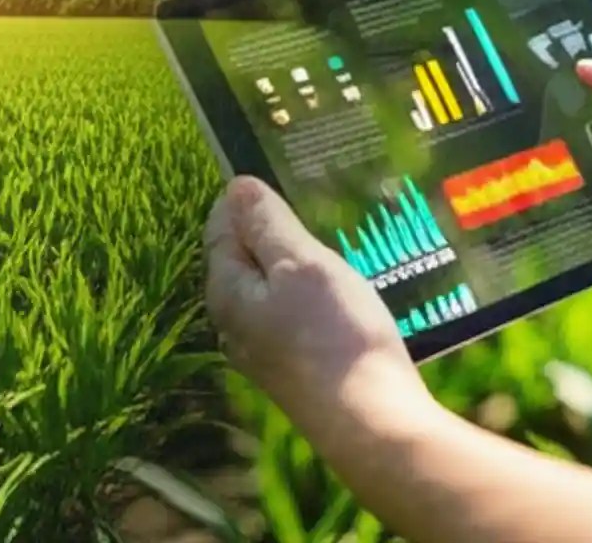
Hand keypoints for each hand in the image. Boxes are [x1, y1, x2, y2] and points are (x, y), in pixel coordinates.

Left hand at [202, 176, 430, 430]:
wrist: (371, 422)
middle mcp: (235, 323)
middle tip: (306, 194)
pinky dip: (310, 290)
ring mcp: (265, 349)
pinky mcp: (296, 367)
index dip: (241, 197)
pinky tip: (341, 283)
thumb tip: (237, 187)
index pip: (219, 228)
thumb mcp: (301, 265)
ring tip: (331, 232)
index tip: (270, 168)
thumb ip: (267, 225)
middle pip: (244, 258)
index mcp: (227, 292)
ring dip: (295, 259)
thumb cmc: (334, 335)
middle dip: (269, 226)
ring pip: (271, 287)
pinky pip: (294, 312)